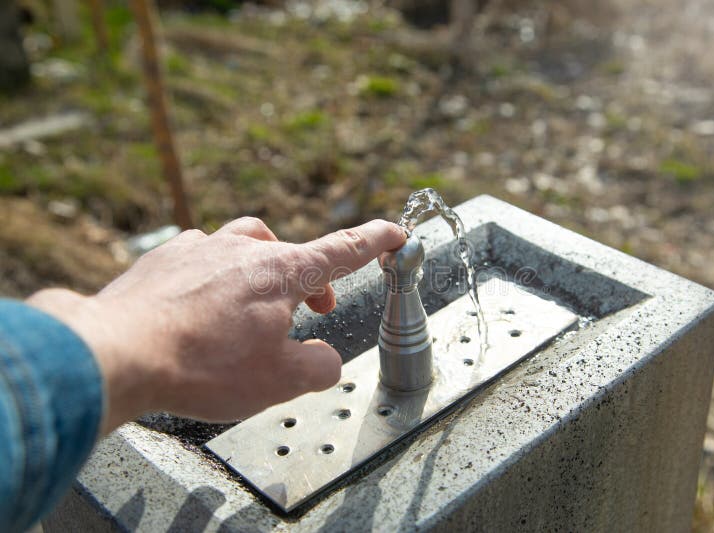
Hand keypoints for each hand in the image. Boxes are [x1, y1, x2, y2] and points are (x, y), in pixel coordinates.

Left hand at [27, 217, 405, 433]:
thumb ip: (317, 367)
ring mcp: (199, 248)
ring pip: (247, 243)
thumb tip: (324, 360)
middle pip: (294, 253)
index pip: (342, 251)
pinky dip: (218, 273)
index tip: (394, 231)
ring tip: (257, 303)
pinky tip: (204, 303)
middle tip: (314, 309)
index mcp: (280, 272)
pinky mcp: (164, 259)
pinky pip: (203, 254)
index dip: (374, 241)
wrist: (115, 352)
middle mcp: (242, 249)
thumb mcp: (278, 382)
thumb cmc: (201, 366)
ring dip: (264, 268)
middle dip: (312, 280)